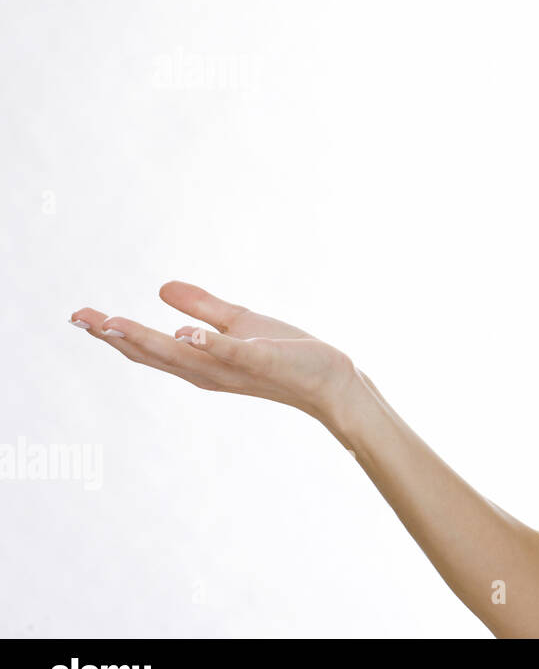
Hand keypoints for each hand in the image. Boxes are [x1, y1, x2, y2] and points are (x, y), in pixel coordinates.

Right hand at [69, 280, 358, 423]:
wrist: (330, 380)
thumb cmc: (288, 355)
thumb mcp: (239, 325)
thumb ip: (202, 309)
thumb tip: (160, 288)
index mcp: (201, 363)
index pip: (149, 349)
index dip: (113, 334)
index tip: (79, 316)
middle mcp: (210, 372)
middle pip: (154, 355)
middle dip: (115, 337)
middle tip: (78, 318)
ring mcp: (235, 368)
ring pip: (184, 356)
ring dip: (148, 340)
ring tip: (113, 323)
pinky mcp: (263, 361)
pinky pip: (233, 353)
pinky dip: (209, 344)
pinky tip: (186, 333)